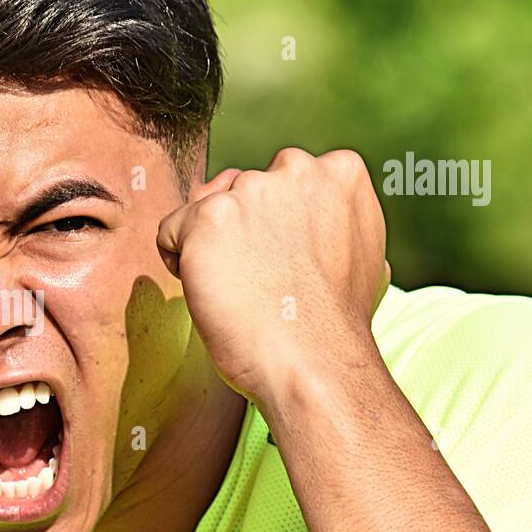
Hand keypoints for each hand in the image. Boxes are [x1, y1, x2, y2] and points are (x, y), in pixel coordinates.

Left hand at [156, 148, 389, 406]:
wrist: (315, 363)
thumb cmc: (336, 325)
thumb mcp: (362, 254)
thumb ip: (333, 219)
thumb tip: (311, 211)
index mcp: (339, 172)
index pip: (282, 180)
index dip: (275, 227)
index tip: (287, 265)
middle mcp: (297, 168)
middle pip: (242, 189)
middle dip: (242, 230)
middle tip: (261, 282)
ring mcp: (252, 189)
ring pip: (206, 209)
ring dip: (211, 247)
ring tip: (239, 290)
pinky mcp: (209, 217)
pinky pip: (169, 231)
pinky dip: (178, 262)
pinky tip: (210, 292)